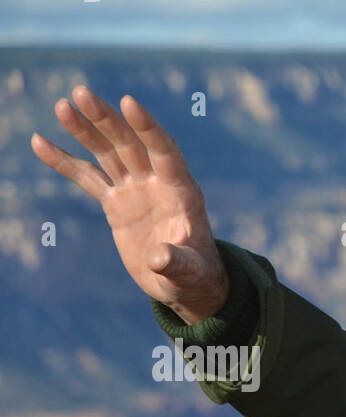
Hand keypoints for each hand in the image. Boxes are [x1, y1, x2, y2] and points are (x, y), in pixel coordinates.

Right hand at [30, 85, 228, 324]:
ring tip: (62, 106)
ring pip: (107, 153)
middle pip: (130, 144)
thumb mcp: (189, 273)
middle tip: (81, 93)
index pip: (164, 151)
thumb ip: (176, 262)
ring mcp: (135, 189)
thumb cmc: (195, 276)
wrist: (183, 283)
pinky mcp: (116, 202)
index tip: (128, 102)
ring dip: (85, 130)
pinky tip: (39, 142)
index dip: (148, 128)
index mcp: (181, 192)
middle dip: (107, 120)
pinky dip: (64, 162)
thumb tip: (159, 257)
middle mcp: (157, 183)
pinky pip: (87, 177)